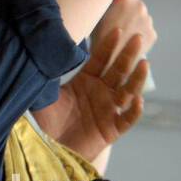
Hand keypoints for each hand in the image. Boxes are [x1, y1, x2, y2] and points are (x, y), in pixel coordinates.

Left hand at [34, 28, 146, 163]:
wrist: (48, 149)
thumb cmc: (45, 121)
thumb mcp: (42, 97)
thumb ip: (43, 77)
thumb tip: (37, 52)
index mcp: (85, 81)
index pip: (100, 60)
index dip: (108, 46)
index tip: (117, 30)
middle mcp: (100, 92)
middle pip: (118, 71)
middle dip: (127, 55)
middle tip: (137, 37)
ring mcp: (108, 110)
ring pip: (127, 91)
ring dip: (136, 78)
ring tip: (144, 63)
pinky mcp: (112, 130)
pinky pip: (127, 119)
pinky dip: (134, 111)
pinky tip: (139, 101)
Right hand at [91, 0, 155, 68]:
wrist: (111, 60)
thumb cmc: (100, 37)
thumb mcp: (98, 16)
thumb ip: (109, 4)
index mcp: (126, 0)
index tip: (123, 1)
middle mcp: (141, 8)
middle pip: (138, 6)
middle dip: (131, 12)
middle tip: (120, 23)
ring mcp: (148, 22)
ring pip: (143, 19)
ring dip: (137, 23)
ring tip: (125, 35)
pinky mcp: (153, 35)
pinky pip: (147, 30)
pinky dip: (141, 34)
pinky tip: (131, 42)